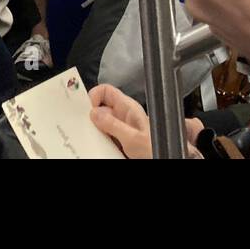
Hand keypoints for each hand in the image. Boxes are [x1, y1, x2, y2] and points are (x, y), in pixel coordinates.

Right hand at [88, 83, 202, 158]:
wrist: (169, 159)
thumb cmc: (158, 148)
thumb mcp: (133, 137)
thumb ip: (113, 124)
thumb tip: (93, 112)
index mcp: (128, 108)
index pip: (106, 91)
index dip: (94, 95)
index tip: (85, 109)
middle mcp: (123, 116)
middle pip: (100, 109)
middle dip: (89, 116)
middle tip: (80, 125)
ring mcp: (122, 130)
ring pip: (101, 125)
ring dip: (93, 131)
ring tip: (86, 138)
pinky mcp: (121, 143)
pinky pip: (105, 139)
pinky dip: (98, 142)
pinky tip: (95, 148)